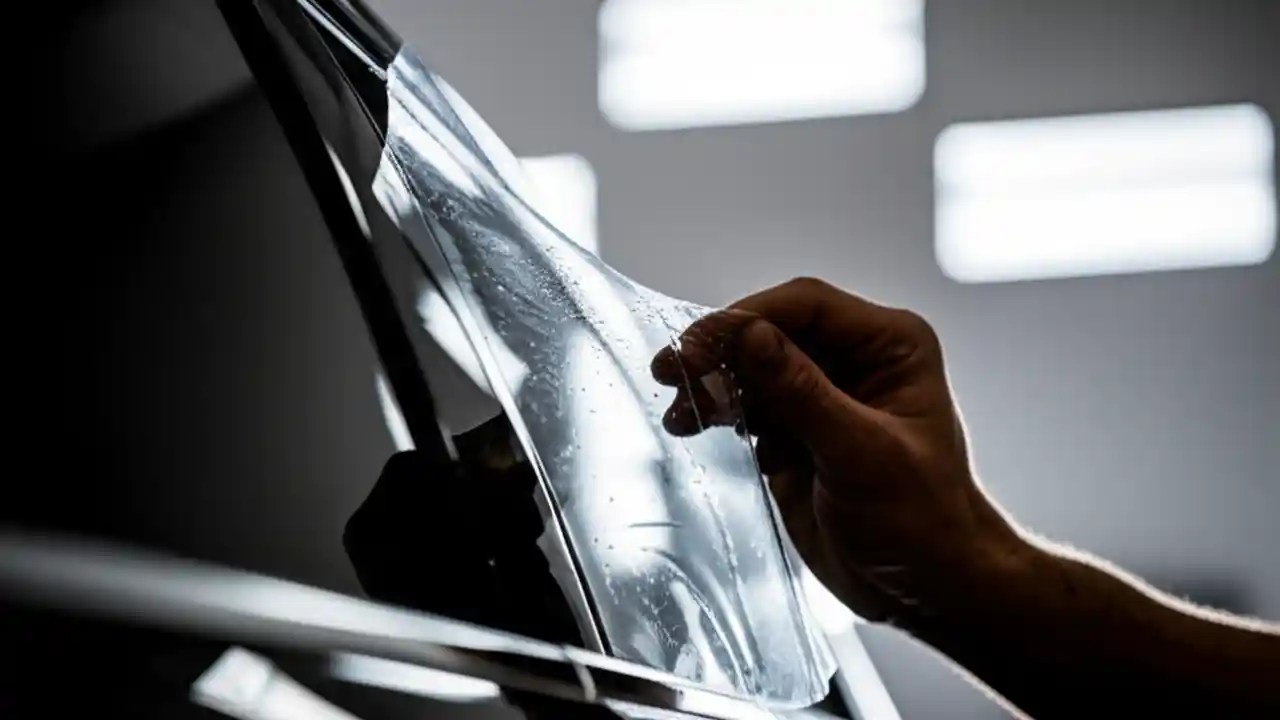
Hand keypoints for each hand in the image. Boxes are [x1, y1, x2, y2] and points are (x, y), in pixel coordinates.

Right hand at [651, 277, 1023, 625]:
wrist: (923, 588)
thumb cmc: (921, 521)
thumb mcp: (861, 454)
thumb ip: (803, 393)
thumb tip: (749, 335)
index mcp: (890, 346)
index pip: (808, 306)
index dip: (750, 317)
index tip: (701, 342)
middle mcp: (855, 360)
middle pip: (771, 331)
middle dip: (720, 350)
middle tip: (672, 370)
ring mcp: (821, 395)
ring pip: (750, 367)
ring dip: (710, 383)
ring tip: (678, 408)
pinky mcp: (795, 431)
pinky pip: (746, 405)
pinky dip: (715, 411)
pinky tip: (688, 425)